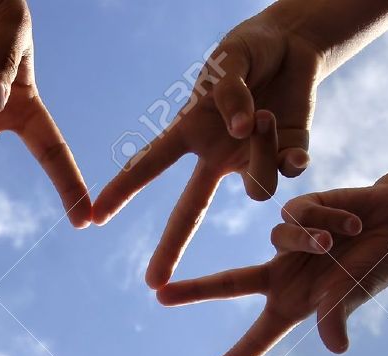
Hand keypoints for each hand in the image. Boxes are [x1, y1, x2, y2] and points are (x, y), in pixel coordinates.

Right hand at [95, 14, 323, 286]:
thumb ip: (229, 95)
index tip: (93, 216)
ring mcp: (251, 161)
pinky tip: (293, 142)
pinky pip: (291, 173)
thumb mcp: (230, 60)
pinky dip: (291, 158)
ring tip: (265, 113)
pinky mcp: (289, 156)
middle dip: (170, 246)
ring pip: (257, 186)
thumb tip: (241, 130)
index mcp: (189, 133)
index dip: (121, 190)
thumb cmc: (249, 49)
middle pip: (190, 209)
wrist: (294, 41)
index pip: (150, 165)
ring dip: (262, 154)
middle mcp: (215, 156)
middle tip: (152, 281)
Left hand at [158, 180, 387, 355]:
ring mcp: (285, 244)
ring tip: (340, 238)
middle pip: (229, 284)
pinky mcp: (293, 212)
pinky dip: (327, 216)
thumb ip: (337, 316)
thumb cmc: (377, 266)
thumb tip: (336, 348)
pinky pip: (297, 213)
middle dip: (194, 290)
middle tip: (159, 297)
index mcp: (293, 303)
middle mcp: (281, 275)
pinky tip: (347, 219)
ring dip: (313, 238)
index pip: (258, 336)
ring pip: (279, 238)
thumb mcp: (355, 293)